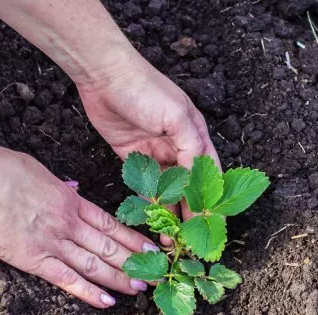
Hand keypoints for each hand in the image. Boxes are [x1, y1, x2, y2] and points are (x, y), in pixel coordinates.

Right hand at [0, 145, 158, 307]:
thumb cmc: (5, 171)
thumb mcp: (42, 173)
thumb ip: (61, 188)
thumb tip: (72, 191)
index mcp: (73, 203)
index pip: (112, 225)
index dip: (134, 239)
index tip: (151, 249)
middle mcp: (70, 225)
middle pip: (110, 247)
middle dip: (135, 263)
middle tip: (156, 274)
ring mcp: (54, 243)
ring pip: (95, 264)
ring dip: (120, 278)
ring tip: (141, 289)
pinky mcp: (35, 259)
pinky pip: (67, 279)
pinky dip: (88, 292)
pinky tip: (107, 302)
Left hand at [77, 59, 219, 222]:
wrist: (104, 74)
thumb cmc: (146, 90)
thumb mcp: (177, 116)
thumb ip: (191, 148)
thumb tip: (197, 178)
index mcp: (195, 135)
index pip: (209, 173)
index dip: (212, 198)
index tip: (213, 224)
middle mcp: (178, 146)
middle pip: (188, 186)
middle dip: (190, 212)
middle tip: (188, 238)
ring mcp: (155, 152)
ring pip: (167, 190)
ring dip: (169, 212)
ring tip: (169, 236)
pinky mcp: (132, 156)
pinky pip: (144, 185)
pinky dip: (149, 201)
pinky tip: (151, 219)